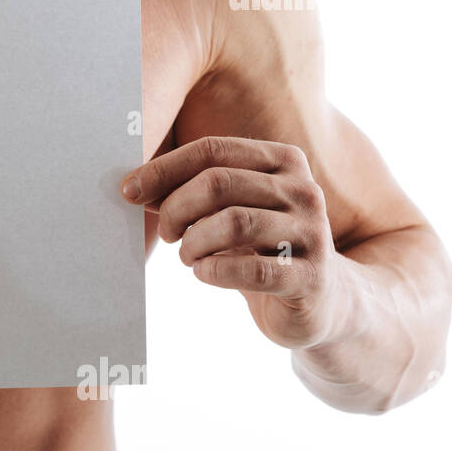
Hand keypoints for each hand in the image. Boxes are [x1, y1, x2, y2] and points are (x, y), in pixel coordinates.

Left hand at [122, 136, 339, 348]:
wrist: (322, 301)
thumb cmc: (261, 247)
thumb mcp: (229, 210)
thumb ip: (188, 192)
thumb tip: (134, 185)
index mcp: (283, 161)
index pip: (212, 150)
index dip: (163, 169)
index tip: (129, 191)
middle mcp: (303, 190)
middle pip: (218, 183)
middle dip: (176, 208)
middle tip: (166, 232)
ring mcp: (312, 233)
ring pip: (233, 223)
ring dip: (194, 243)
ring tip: (187, 255)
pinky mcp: (311, 277)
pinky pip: (251, 270)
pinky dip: (213, 271)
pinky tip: (204, 272)